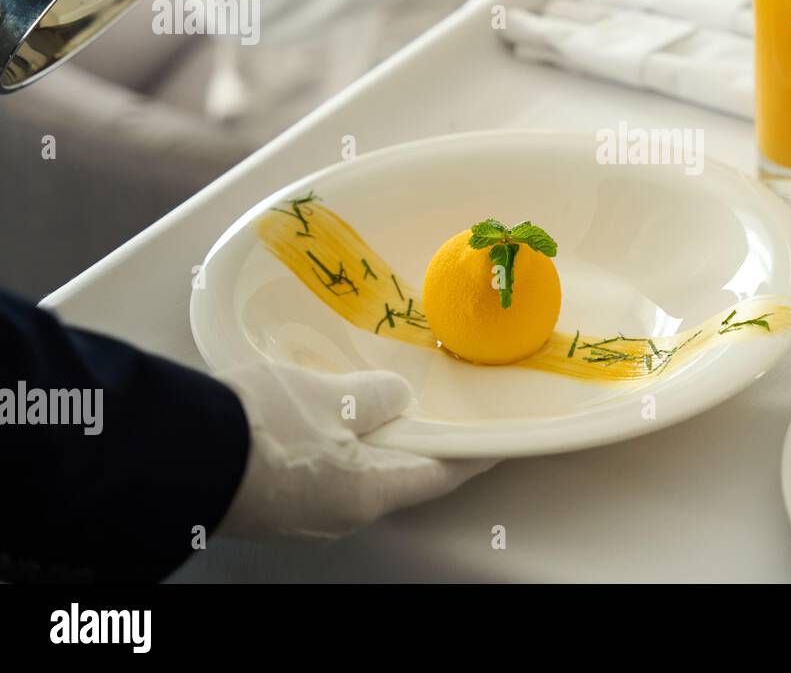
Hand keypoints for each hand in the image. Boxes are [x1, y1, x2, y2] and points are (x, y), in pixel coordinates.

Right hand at [216, 362, 492, 540]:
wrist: (174, 453)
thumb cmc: (258, 429)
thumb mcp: (329, 397)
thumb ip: (374, 397)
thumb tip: (396, 398)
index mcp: (367, 494)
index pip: (440, 474)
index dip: (472, 453)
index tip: (497, 439)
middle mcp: (341, 512)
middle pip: (398, 474)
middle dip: (418, 441)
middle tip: (439, 410)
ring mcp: (304, 510)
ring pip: (357, 470)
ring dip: (373, 437)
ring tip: (385, 401)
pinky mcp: (273, 497)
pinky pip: (322, 468)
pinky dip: (338, 440)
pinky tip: (330, 411)